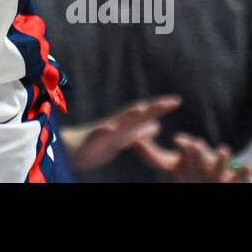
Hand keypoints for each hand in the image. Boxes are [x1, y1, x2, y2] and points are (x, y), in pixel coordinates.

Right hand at [65, 95, 181, 171]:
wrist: (74, 150)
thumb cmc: (98, 144)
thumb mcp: (124, 140)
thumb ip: (140, 132)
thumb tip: (157, 126)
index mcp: (125, 126)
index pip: (145, 115)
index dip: (160, 108)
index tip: (177, 101)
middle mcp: (117, 124)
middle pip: (137, 114)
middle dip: (154, 107)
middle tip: (172, 101)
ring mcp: (104, 130)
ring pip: (119, 121)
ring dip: (130, 114)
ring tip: (143, 108)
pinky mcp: (92, 139)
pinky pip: (98, 133)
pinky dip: (105, 129)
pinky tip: (112, 127)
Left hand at [133, 131, 251, 182]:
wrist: (220, 181)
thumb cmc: (194, 171)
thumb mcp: (174, 164)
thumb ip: (153, 155)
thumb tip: (133, 140)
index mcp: (191, 153)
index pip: (186, 147)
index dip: (182, 144)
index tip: (177, 140)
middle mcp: (206, 158)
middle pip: (202, 153)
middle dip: (199, 149)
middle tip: (195, 144)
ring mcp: (220, 168)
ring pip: (221, 161)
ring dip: (222, 156)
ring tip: (222, 150)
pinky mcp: (233, 179)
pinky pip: (240, 175)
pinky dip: (245, 170)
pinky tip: (250, 165)